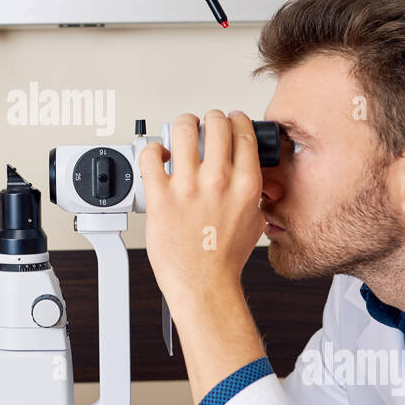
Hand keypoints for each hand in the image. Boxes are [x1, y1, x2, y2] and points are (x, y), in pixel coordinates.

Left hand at [138, 110, 264, 308]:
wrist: (204, 285)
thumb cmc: (225, 260)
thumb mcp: (255, 221)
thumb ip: (252, 194)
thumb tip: (246, 177)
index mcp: (245, 184)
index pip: (243, 132)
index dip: (235, 119)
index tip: (229, 121)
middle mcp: (218, 181)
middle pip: (215, 123)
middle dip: (210, 118)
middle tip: (204, 125)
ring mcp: (188, 187)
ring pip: (183, 129)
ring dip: (182, 125)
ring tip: (180, 133)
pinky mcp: (161, 196)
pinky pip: (150, 156)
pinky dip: (153, 150)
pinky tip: (157, 157)